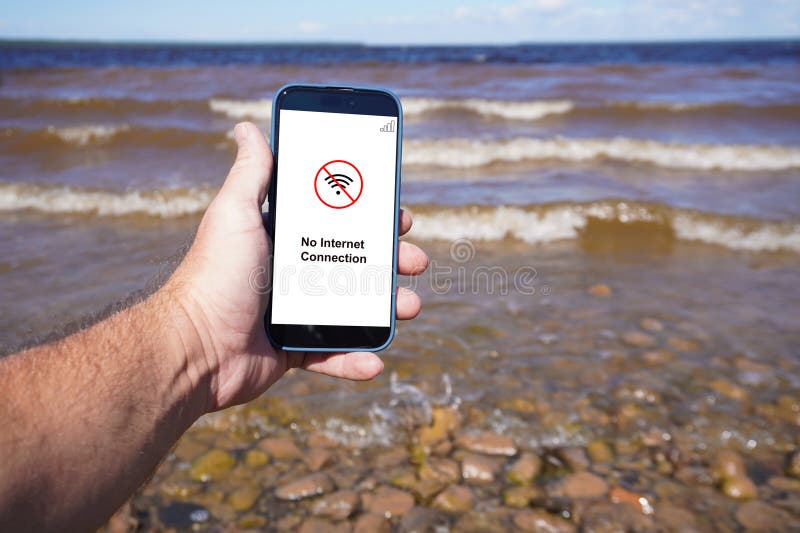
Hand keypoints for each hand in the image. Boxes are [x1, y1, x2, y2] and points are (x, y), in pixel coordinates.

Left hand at [166, 122, 427, 411]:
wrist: (194, 347)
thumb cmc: (214, 275)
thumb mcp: (235, 214)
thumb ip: (252, 173)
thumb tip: (246, 127)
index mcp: (283, 238)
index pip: (336, 221)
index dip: (371, 217)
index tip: (398, 216)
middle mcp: (291, 272)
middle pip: (354, 262)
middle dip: (391, 261)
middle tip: (414, 261)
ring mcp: (294, 312)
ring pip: (354, 308)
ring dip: (386, 309)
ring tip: (410, 307)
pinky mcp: (293, 348)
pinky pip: (333, 354)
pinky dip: (356, 359)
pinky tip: (376, 360)